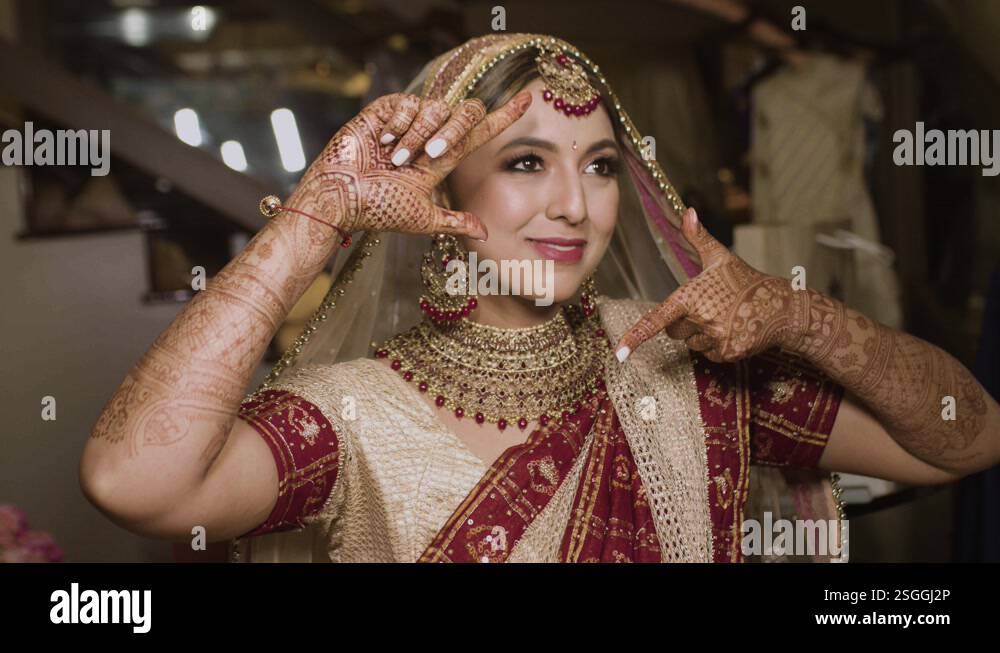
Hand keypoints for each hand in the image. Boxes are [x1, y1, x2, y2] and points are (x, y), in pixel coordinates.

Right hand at [285, 91, 531, 238]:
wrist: (342, 198)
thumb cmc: (378, 210)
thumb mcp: (422, 218)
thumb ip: (454, 220)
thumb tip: (485, 233)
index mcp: (441, 159)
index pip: (480, 133)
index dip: (504, 117)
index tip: (527, 100)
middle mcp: (429, 136)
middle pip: (465, 113)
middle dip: (453, 131)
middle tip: (429, 157)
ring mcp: (407, 120)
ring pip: (436, 109)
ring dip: (418, 137)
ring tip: (394, 159)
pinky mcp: (384, 109)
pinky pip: (407, 103)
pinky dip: (398, 124)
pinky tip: (382, 142)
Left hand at [615, 208, 804, 362]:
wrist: (783, 307)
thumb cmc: (746, 280)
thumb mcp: (721, 257)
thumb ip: (698, 237)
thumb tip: (688, 211)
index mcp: (691, 297)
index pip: (657, 319)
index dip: (636, 337)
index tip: (619, 354)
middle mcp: (701, 320)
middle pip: (673, 331)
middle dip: (683, 322)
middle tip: (707, 307)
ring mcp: (715, 339)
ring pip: (692, 343)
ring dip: (701, 333)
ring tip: (724, 317)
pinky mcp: (728, 353)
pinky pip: (709, 353)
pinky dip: (717, 345)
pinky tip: (733, 329)